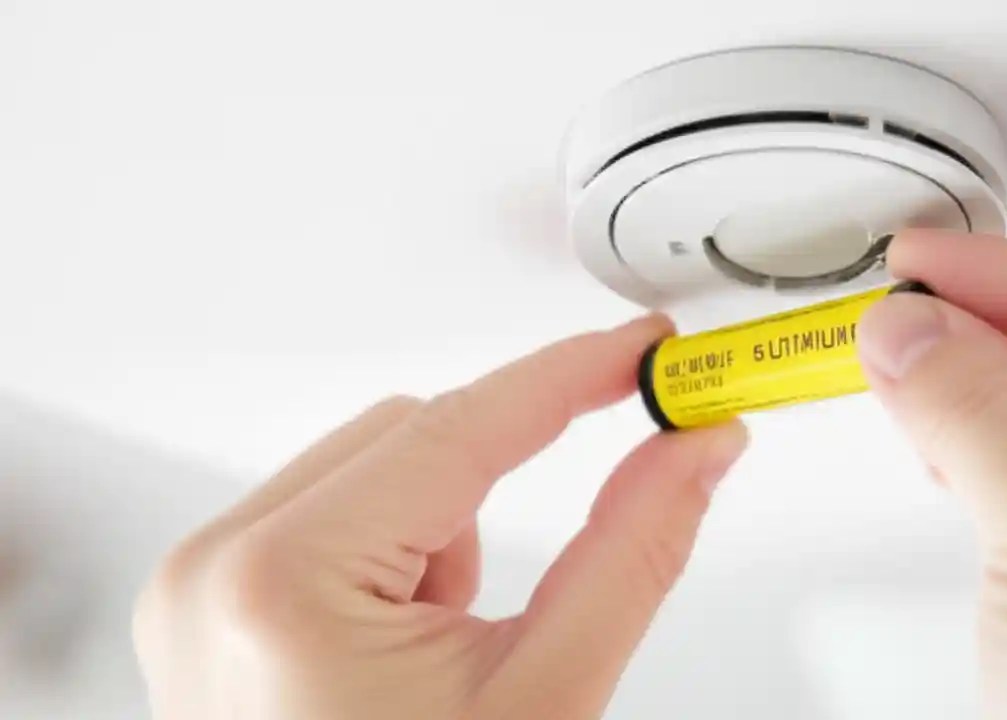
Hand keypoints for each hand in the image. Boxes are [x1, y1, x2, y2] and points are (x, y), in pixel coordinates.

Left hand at [132, 315, 747, 719]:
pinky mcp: (207, 606)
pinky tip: (403, 646)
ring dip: (441, 527)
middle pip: (405, 434)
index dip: (569, 377)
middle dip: (493, 480)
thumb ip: (630, 554)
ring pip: (368, 471)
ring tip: (449, 646)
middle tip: (558, 541)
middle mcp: (213, 573)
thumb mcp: (545, 701)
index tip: (642, 352)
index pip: (458, 429)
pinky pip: (327, 518)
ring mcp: (197, 590)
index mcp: (283, 587)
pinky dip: (393, 555)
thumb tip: (691, 453)